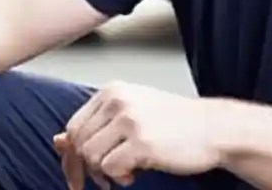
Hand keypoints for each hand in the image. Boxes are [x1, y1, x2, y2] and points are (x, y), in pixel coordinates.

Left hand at [55, 82, 222, 188]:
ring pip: (91, 156)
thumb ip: (95, 128)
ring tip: (125, 173)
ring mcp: (130, 120)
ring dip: (104, 173)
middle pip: (78, 142)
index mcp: (112, 92)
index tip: (77, 174)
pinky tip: (136, 173)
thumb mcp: (130, 118)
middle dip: (86, 168)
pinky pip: (111, 167)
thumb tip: (57, 142)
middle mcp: (118, 101)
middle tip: (104, 179)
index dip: (72, 154)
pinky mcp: (142, 142)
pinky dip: (120, 177)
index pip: (74, 126)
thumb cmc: (175, 124)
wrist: (214, 128)